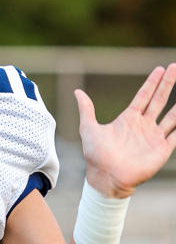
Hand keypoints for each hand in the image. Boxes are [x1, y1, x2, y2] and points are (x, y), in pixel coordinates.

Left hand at [75, 63, 175, 197]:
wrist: (106, 176)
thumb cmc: (95, 154)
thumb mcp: (89, 128)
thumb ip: (86, 110)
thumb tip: (77, 91)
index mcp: (128, 118)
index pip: (144, 96)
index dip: (152, 83)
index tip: (160, 69)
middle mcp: (143, 125)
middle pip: (159, 100)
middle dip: (168, 84)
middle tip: (175, 67)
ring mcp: (154, 137)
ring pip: (172, 116)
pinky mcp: (162, 150)